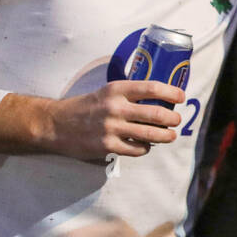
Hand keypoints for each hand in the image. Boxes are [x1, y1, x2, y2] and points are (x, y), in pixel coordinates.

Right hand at [0, 82, 183, 160]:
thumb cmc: (86, 107)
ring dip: (166, 136)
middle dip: (173, 119)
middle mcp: (114, 107)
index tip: (181, 97)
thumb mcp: (106, 92)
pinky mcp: (106, 146)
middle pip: (156, 113)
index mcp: (116, 89)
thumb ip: (129, 95)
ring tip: (170, 136)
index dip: (171, 92)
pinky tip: (145, 146)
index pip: (151, 87)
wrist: (54, 124)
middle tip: (177, 120)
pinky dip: (145, 148)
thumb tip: (161, 99)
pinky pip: (137, 149)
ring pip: (150, 134)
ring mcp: (111, 128)